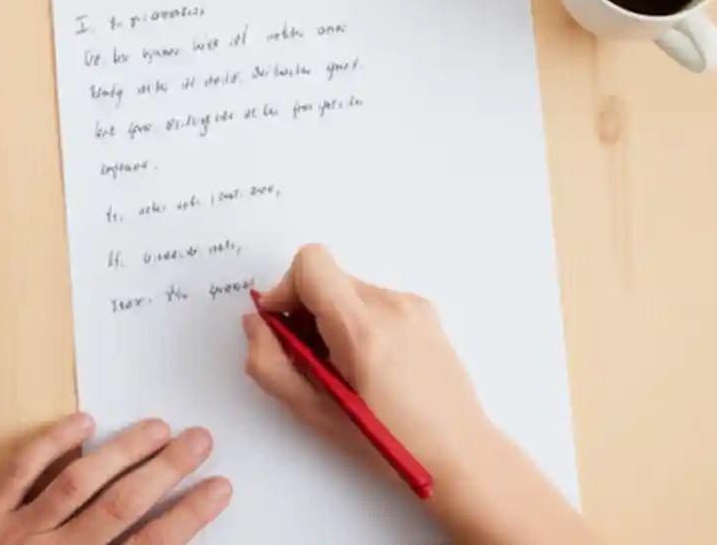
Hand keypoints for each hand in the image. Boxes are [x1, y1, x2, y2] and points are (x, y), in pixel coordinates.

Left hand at [0, 414, 231, 544]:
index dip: (188, 515)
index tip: (218, 488)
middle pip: (122, 505)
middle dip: (166, 470)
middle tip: (199, 441)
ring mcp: (14, 534)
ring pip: (79, 481)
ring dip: (122, 451)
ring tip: (157, 427)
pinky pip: (20, 471)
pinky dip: (51, 442)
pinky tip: (82, 422)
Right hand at [243, 244, 493, 483]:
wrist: (460, 453)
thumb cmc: (391, 444)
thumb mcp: (316, 413)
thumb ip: (271, 365)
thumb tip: (256, 324)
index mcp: (362, 328)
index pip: (311, 263)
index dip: (286, 289)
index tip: (283, 324)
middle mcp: (391, 305)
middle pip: (328, 278)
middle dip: (307, 311)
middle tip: (312, 359)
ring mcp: (413, 306)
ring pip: (349, 290)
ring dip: (333, 319)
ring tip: (344, 368)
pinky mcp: (425, 313)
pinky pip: (375, 301)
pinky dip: (359, 323)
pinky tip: (370, 365)